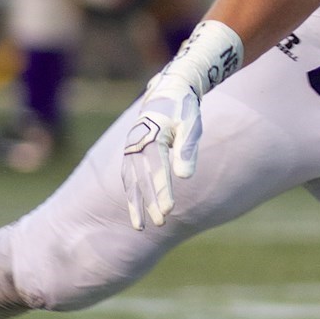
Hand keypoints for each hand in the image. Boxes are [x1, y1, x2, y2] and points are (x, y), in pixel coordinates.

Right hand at [121, 72, 201, 229]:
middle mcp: (136, 144)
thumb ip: (187, 150)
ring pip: (130, 181)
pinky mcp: (131, 153)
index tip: (169, 211)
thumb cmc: (184, 109)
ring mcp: (130, 149)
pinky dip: (131, 194)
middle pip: (142, 179)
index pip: (157, 170)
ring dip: (135, 204)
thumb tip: (184, 177)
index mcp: (152, 137)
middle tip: (161, 223)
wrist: (169, 91)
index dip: (162, 191)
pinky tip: (137, 211)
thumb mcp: (191, 126)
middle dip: (151, 203)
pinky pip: (128, 177)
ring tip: (140, 227)